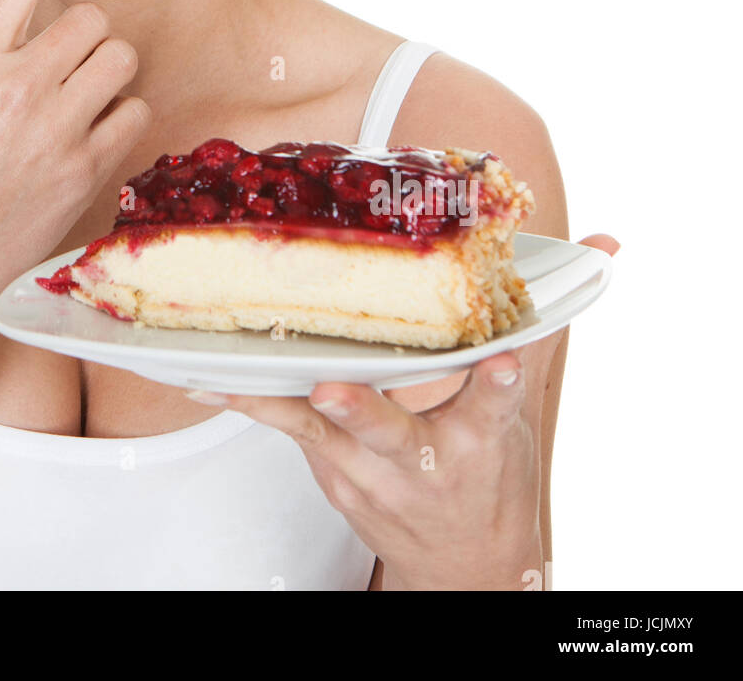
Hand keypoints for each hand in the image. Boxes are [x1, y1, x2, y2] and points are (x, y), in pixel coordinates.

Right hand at [0, 0, 152, 306]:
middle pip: (90, 20)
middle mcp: (15, 89)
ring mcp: (54, 131)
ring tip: (78, 94)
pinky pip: (134, 112)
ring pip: (119, 60)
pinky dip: (120, 115)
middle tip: (61, 63)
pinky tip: (88, 130)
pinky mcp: (85, 170)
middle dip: (83, 35)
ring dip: (107, 70)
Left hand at [187, 232, 620, 589]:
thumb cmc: (488, 475)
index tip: (499, 360)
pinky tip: (207, 380)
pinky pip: (283, 431)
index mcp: (480, 438)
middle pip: (393, 434)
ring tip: (236, 377)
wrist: (462, 566)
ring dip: (279, 405)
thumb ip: (545, 325)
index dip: (498, 382)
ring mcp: (370, 473)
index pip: (495, 406)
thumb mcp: (523, 409)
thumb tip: (604, 247)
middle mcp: (423, 460)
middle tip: (332, 390)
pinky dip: (247, 402)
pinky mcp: (330, 474)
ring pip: (320, 435)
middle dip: (363, 413)